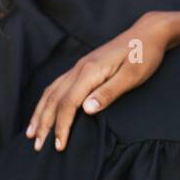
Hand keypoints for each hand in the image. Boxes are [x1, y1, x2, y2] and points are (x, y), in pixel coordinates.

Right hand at [26, 12, 173, 151]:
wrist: (148, 33)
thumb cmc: (144, 55)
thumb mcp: (132, 76)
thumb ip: (109, 93)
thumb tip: (86, 110)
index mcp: (90, 71)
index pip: (68, 103)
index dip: (61, 126)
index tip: (59, 146)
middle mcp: (79, 68)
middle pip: (54, 99)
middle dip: (44, 124)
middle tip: (38, 147)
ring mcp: (79, 66)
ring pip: (51, 91)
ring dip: (40, 113)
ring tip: (32, 133)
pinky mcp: (83, 67)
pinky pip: (57, 85)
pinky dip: (47, 101)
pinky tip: (44, 110)